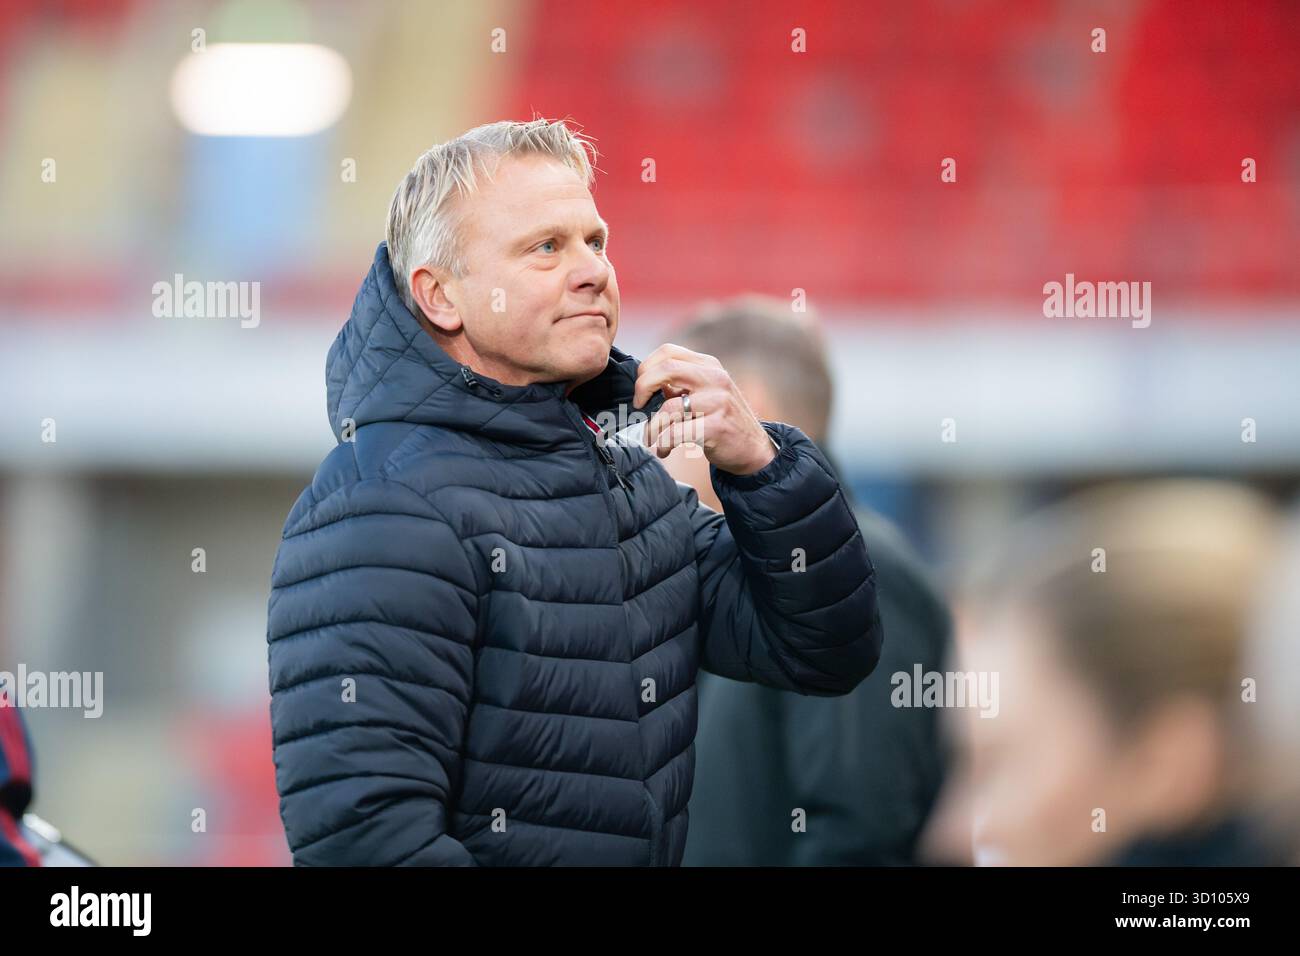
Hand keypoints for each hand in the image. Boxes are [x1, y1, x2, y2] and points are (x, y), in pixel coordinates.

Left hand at [633, 343, 776, 475]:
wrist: (754, 448)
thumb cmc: (722, 421)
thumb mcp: (705, 394)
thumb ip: (680, 385)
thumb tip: (646, 384)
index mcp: (709, 366)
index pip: (668, 352)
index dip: (646, 368)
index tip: (641, 390)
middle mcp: (715, 378)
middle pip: (666, 369)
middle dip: (643, 387)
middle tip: (638, 405)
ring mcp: (718, 402)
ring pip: (669, 408)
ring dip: (653, 427)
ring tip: (653, 438)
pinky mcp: (717, 427)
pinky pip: (677, 433)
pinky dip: (663, 443)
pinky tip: (664, 449)